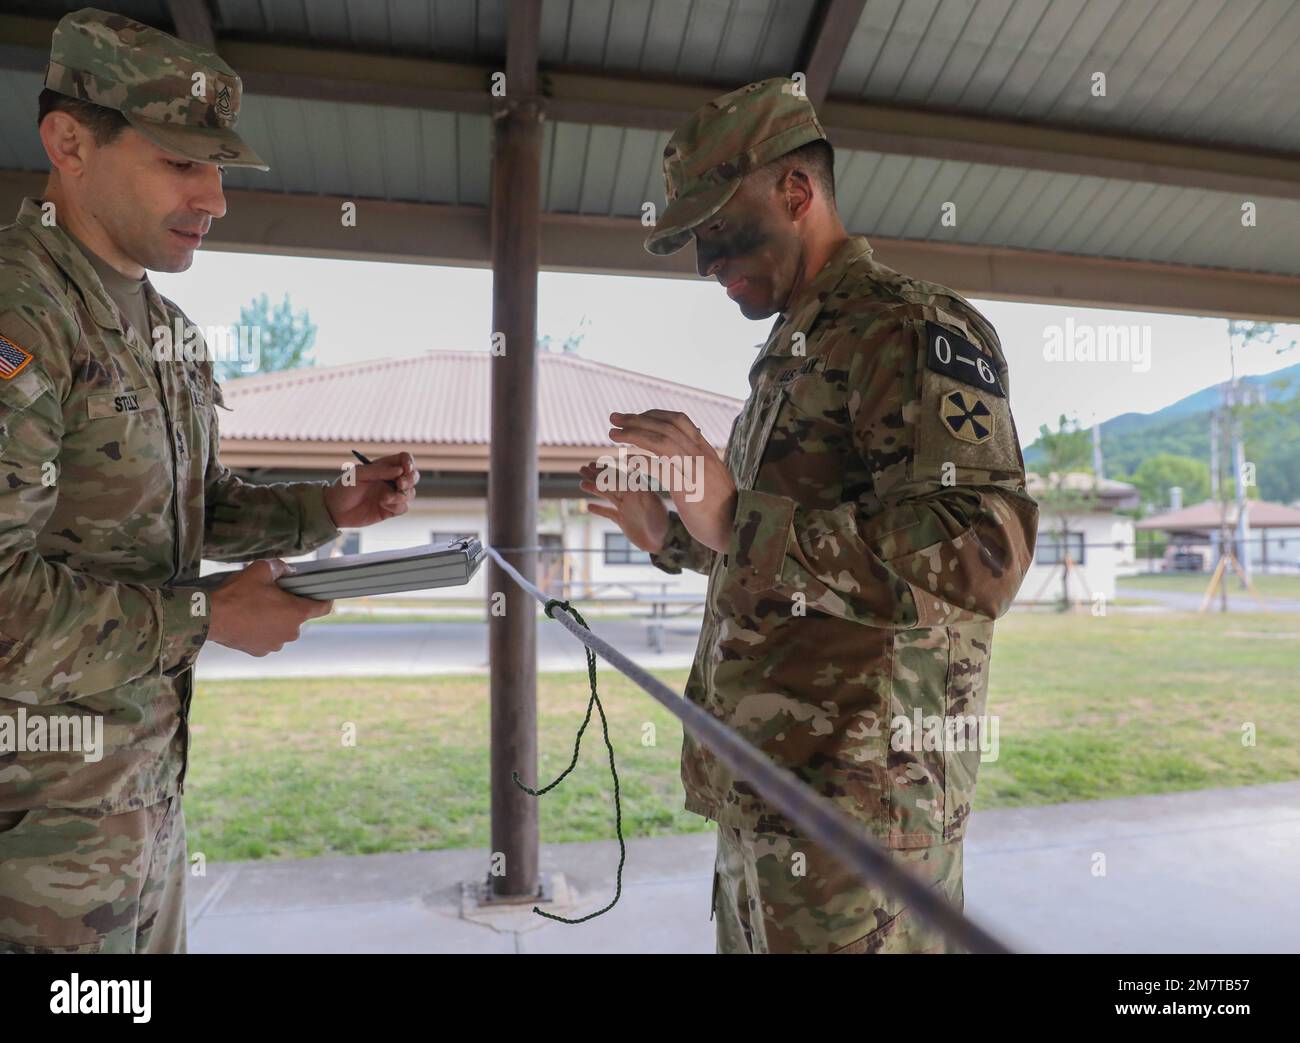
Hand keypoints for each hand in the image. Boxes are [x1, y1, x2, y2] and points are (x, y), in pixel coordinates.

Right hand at [206, 558, 333, 656]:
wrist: (210, 617)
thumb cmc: (237, 593)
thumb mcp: (261, 569)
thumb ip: (281, 567)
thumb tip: (289, 570)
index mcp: (297, 613)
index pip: (324, 608)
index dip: (325, 599)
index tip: (322, 594)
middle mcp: (291, 632)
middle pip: (299, 617)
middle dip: (290, 606)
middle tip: (273, 596)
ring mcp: (276, 644)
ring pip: (282, 628)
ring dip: (275, 619)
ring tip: (257, 608)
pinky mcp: (260, 651)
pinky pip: (268, 638)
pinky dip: (262, 630)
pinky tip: (249, 620)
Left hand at [323, 451, 418, 528]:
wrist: (335, 510)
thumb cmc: (344, 488)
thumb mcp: (358, 474)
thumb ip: (379, 471)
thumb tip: (400, 470)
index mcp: (383, 467)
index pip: (404, 459)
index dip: (409, 462)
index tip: (406, 469)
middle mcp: (390, 480)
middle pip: (413, 476)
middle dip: (411, 479)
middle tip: (400, 484)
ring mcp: (391, 495)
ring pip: (410, 493)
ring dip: (401, 495)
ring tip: (385, 498)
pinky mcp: (390, 510)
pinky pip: (403, 507)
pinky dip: (396, 506)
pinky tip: (383, 505)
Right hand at [578, 455, 670, 553]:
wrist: (664, 542)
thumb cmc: (660, 523)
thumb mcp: (651, 505)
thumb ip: (640, 491)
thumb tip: (630, 475)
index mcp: (638, 491)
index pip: (618, 477)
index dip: (605, 471)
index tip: (592, 465)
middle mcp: (631, 498)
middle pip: (610, 484)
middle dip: (596, 476)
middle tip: (581, 469)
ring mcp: (626, 509)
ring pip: (607, 496)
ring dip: (594, 490)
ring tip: (581, 483)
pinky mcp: (624, 522)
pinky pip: (609, 513)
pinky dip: (599, 510)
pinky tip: (589, 507)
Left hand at [606, 410, 735, 552]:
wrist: (736, 527)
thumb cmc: (721, 506)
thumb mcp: (712, 476)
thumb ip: (700, 461)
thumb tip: (687, 450)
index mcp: (706, 451)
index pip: (679, 420)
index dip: (653, 415)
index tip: (634, 417)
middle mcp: (700, 456)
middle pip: (665, 427)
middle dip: (636, 420)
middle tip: (614, 418)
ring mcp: (695, 471)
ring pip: (661, 442)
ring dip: (634, 435)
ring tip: (613, 434)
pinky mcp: (687, 490)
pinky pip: (661, 469)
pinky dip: (642, 460)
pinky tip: (627, 460)